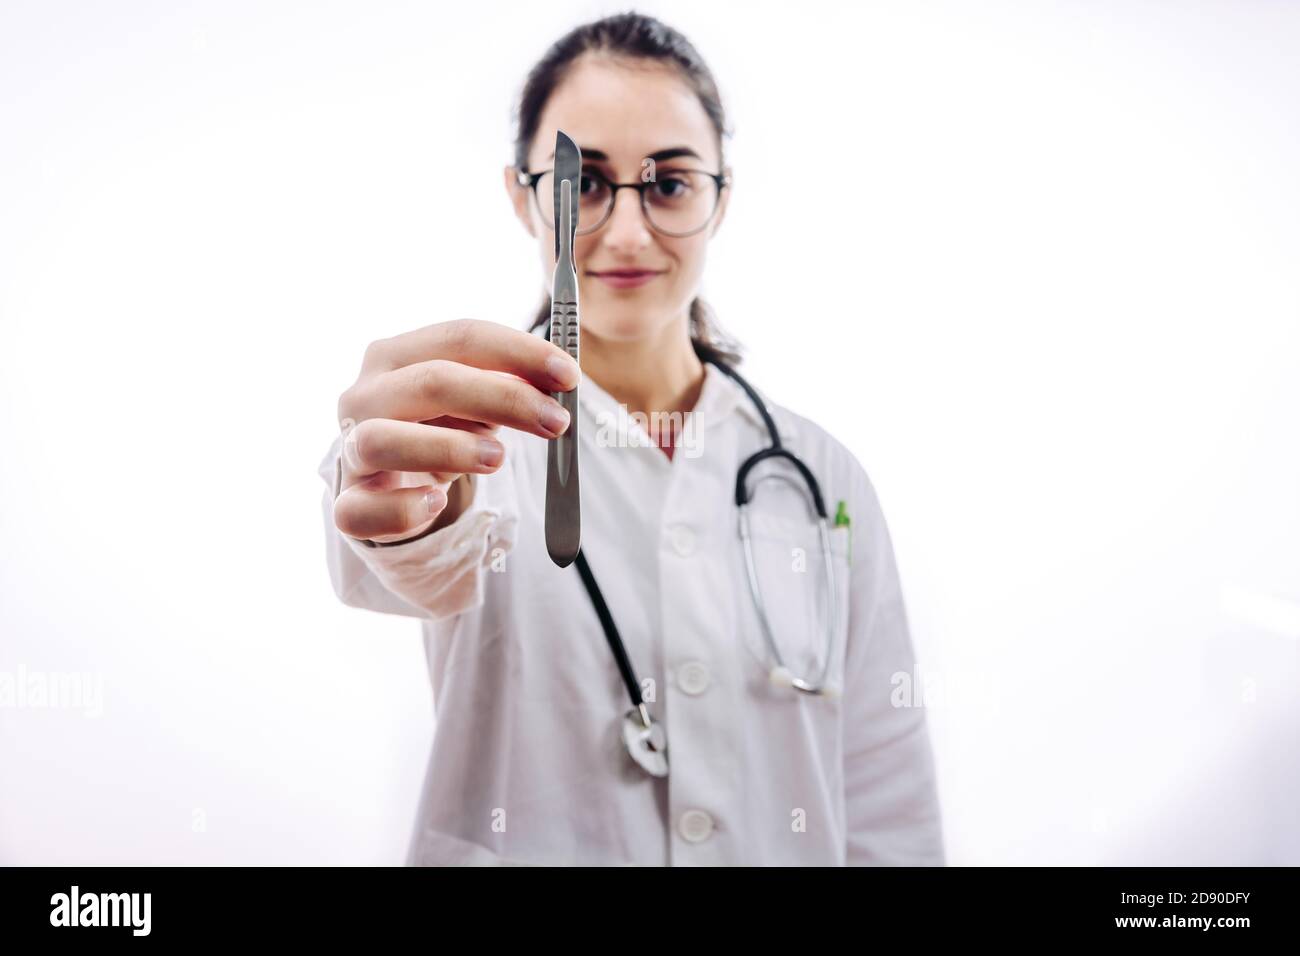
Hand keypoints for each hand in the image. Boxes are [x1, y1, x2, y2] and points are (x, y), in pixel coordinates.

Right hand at [333, 319, 577, 542]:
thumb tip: (559, 381)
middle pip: (431, 382)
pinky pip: (359, 510)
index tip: (569, 375)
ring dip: (448, 447)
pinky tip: (435, 501)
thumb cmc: (435, 428)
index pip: (460, 336)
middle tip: (556, 422)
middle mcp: (365, 394)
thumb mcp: (471, 400)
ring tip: (498, 459)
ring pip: (383, 440)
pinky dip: (401, 508)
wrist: (384, 480)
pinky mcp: (347, 501)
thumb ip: (507, 386)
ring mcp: (350, 448)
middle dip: (504, 398)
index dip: (519, 352)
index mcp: (397, 355)